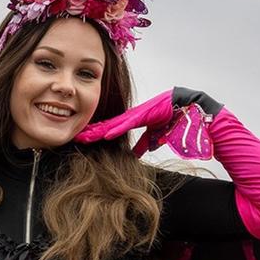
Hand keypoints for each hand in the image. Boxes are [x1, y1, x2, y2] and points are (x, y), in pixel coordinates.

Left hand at [77, 87, 222, 158]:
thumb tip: (136, 154)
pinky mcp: (143, 115)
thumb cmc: (171, 117)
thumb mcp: (154, 135)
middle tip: (74, 137)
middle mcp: (130, 117)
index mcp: (131, 120)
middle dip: (90, 132)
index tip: (82, 138)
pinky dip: (115, 129)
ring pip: (111, 124)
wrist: (185, 105)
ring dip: (96, 131)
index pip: (109, 128)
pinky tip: (104, 134)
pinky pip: (126, 124)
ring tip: (82, 137)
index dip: (95, 133)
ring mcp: (135, 115)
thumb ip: (144, 143)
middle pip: (105, 125)